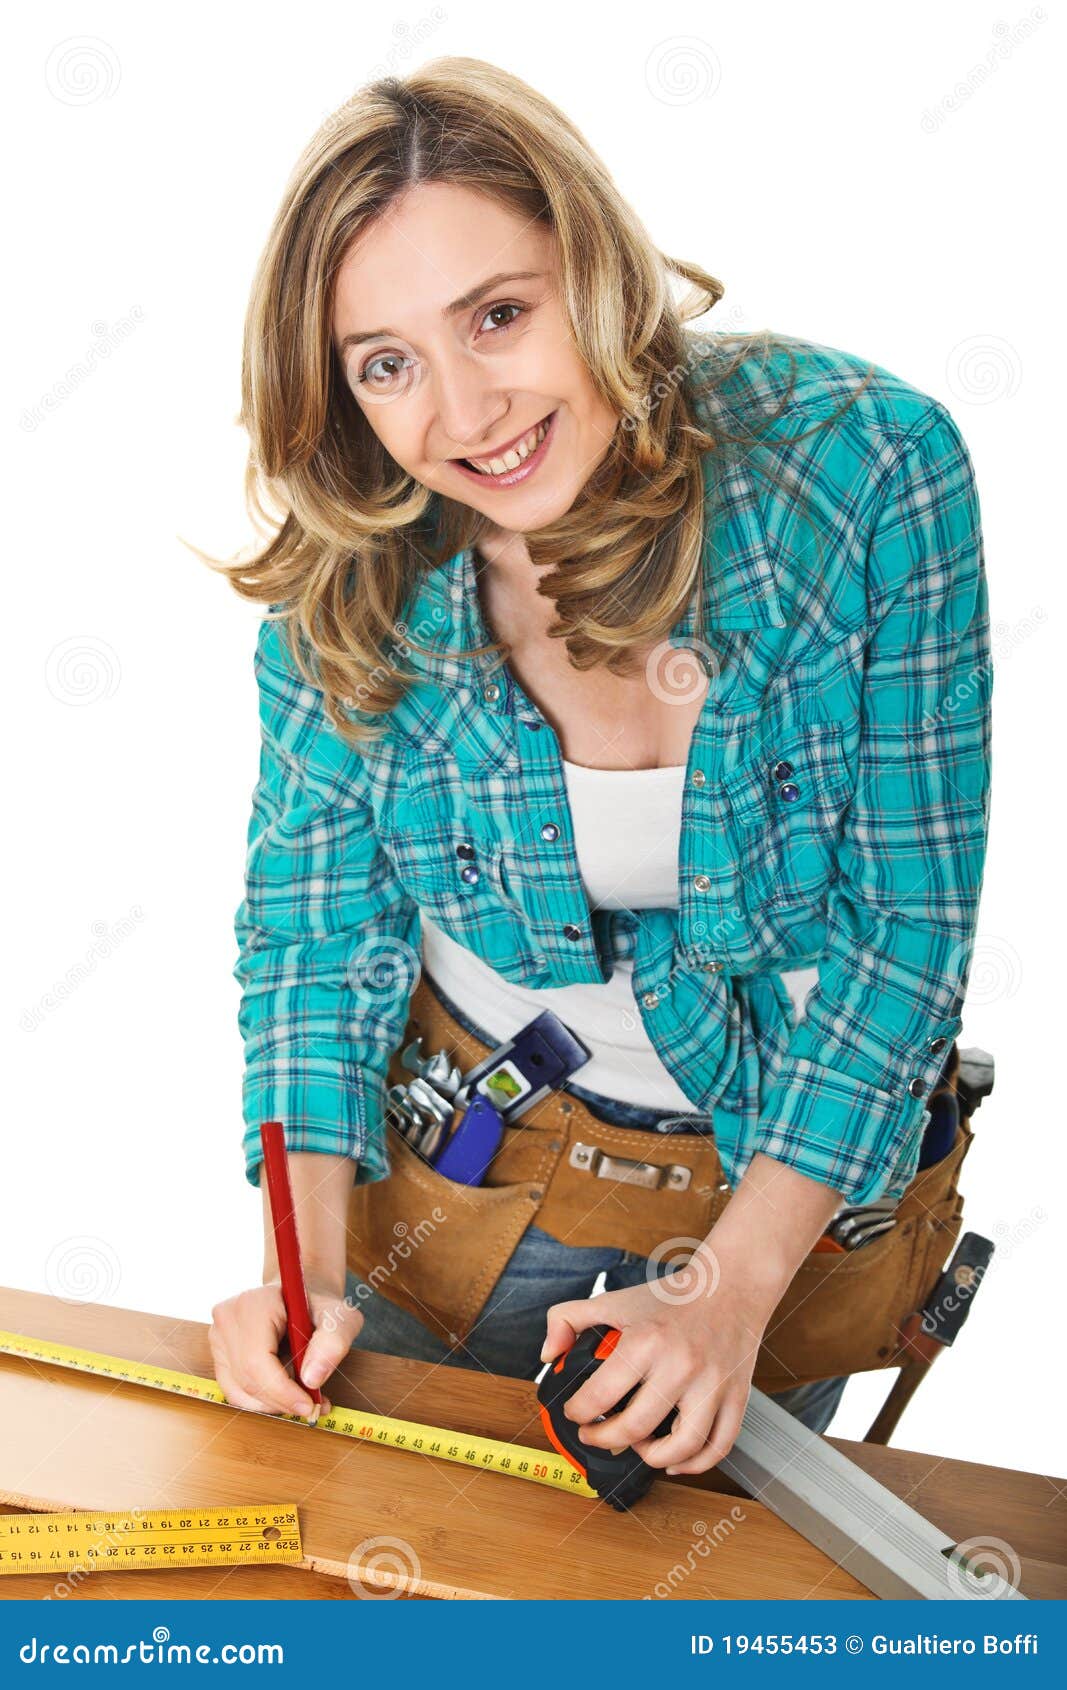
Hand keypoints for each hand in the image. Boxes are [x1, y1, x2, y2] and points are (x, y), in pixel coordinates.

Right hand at [209, 1272, 363, 1420]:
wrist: (300, 1295)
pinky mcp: (219, 1352)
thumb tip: (312, 1380)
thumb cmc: (319, 1305)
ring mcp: (218, 1335)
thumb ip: (332, 1344)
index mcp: (254, 1303)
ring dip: (273, 1403)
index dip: (282, 1391)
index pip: (257, 1360)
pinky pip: (235, 1390)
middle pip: (247, 1378)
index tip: (310, 1405)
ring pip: (239, 1390)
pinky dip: (262, 1400)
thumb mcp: (340, 1318)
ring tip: (303, 1396)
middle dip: (282, 1400)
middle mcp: (228, 1317)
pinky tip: (285, 1393)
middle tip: (313, 1405)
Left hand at [540, 1248, 772, 1475]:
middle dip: (603, 1439)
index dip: (578, 1413)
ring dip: (652, 1457)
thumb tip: (548, 1356)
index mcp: (646, 1341)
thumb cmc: (671, 1296)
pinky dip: (695, 1464)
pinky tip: (675, 1461)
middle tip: (594, 1435)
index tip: (575, 1413)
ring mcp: (712, 1385)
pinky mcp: (736, 1397)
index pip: (599, 1397)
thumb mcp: (612, 1299)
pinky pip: (718, 1446)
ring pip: (681, 1448)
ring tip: (636, 1446)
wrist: (730, 1284)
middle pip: (634, 1429)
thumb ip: (568, 1319)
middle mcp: (681, 1365)